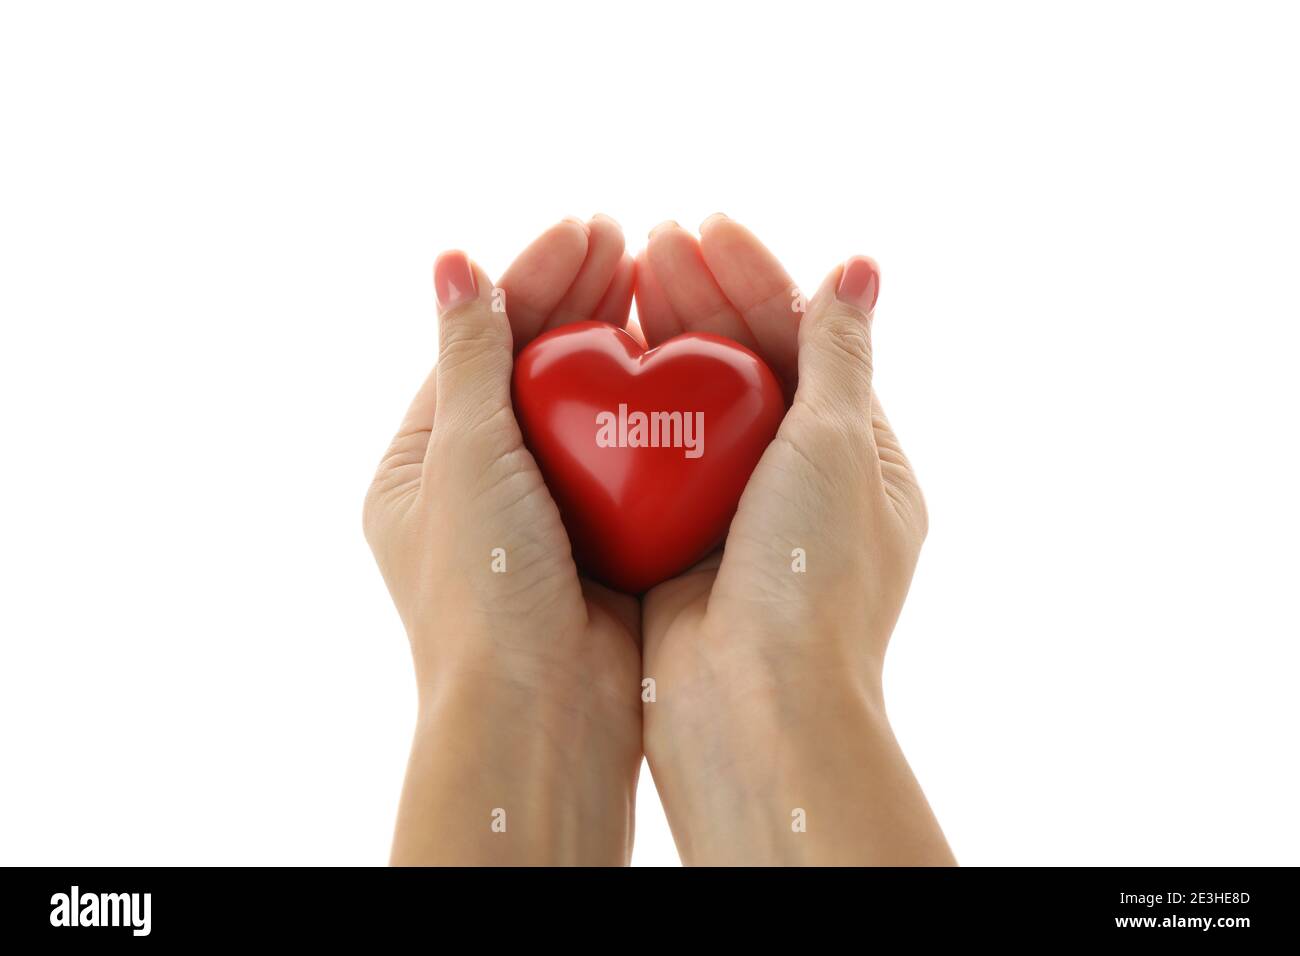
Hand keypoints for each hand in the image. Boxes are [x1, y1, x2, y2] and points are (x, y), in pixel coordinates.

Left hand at [364, 217, 641, 864]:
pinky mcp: (595, 540)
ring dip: (615, 342)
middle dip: (576, 298)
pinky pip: (623, 455)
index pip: (478, 343)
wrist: (539, 716)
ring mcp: (539, 513)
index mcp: (420, 463)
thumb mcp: (466, 457)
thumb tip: (451, 259)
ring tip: (656, 277)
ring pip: (581, 406)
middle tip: (630, 238)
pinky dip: (647, 405)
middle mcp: (476, 483)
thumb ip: (470, 356)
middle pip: (530, 366)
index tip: (591, 229)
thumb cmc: (484, 591)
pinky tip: (681, 360)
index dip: (531, 279)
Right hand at [636, 216, 953, 864]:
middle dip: (701, 297)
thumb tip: (861, 264)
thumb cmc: (809, 575)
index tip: (702, 226)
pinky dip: (630, 406)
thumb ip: (841, 352)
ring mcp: (736, 514)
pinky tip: (592, 358)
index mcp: (861, 458)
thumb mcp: (840, 447)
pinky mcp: (679, 542)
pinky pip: (652, 457)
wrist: (752, 708)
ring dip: (662, 339)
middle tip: (649, 239)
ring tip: (618, 272)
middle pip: (747, 366)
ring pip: (694, 406)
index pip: (806, 341)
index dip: (756, 276)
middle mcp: (800, 482)